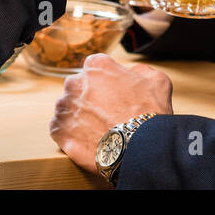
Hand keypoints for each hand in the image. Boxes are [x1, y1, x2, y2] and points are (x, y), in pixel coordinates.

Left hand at [50, 54, 172, 173]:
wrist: (139, 149)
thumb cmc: (150, 114)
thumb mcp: (156, 80)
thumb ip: (139, 71)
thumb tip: (133, 73)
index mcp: (96, 65)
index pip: (95, 68)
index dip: (106, 83)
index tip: (113, 95)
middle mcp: (75, 81)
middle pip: (79, 87)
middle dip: (90, 98)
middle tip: (107, 114)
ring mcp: (64, 106)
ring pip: (68, 107)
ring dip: (79, 116)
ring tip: (97, 130)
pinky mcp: (58, 129)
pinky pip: (60, 128)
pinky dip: (70, 133)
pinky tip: (86, 139)